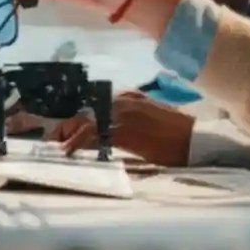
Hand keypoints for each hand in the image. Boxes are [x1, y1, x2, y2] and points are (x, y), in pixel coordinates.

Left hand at [49, 92, 192, 166]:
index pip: (92, 103)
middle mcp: (122, 101)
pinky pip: (94, 135)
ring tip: (59, 148)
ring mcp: (122, 114)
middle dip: (66, 125)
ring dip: (69, 135)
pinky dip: (78, 144)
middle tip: (55, 140)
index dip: (75, 117)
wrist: (194, 140)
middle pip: (84, 111)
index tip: (63, 129)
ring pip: (85, 122)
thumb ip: (128, 116)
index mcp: (128, 97)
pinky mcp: (124, 130)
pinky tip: (70, 153)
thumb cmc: (175, 132)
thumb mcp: (150, 116)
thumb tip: (108, 129)